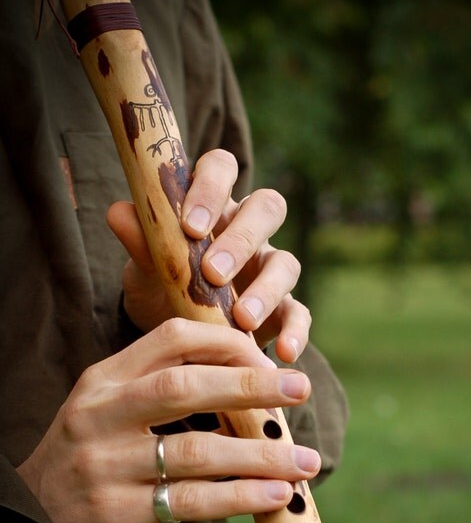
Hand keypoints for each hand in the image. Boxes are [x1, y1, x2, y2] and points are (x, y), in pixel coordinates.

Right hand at [16, 319, 320, 522]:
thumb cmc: (88, 463)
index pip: (170, 338)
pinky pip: (189, 501)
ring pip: (197, 450)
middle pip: (187, 387)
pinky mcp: (114, 511)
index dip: (226, 343)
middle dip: (251, 387)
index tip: (269, 361)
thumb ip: (159, 391)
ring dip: (261, 454)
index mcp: (104, 380)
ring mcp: (105, 463)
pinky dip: (239, 496)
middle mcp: (102, 414)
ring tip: (307, 462)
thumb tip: (248, 384)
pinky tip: (276, 496)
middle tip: (302, 389)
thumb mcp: (108, 413)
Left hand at [111, 148, 309, 362]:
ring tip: (242, 320)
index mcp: (213, 206)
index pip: (221, 168)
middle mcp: (248, 231)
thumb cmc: (162, 286)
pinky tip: (286, 353)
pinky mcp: (283, 310)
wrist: (174, 338)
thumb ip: (139, 240)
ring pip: (286, 263)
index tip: (190, 227)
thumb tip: (119, 212)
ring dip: (267, 290)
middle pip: (266, 208)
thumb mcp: (145, 266)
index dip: (211, 187)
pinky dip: (297, 332)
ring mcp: (269, 269)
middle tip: (213, 273)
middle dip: (241, 239)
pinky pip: (299, 314)